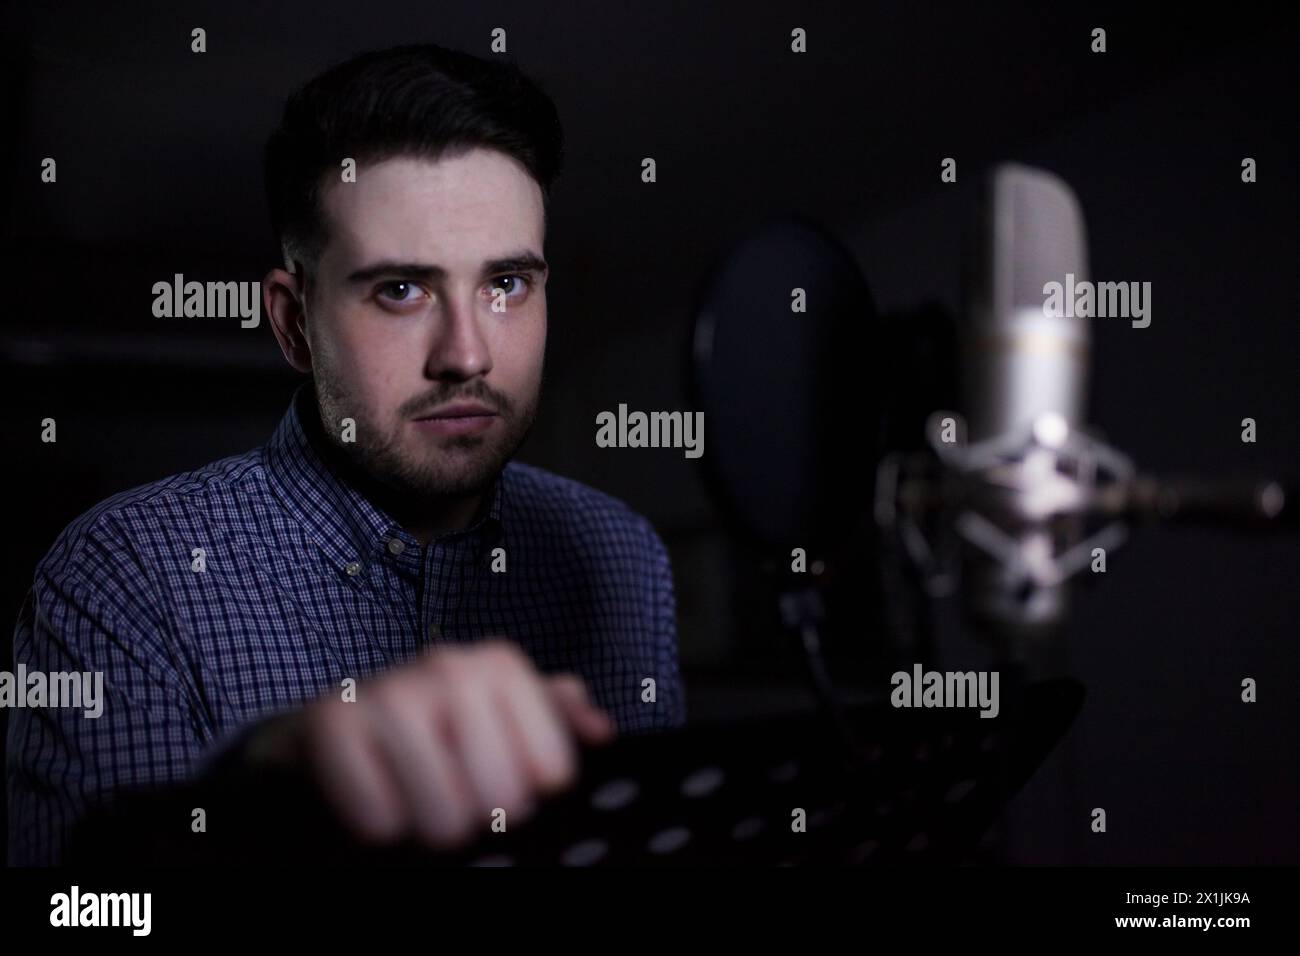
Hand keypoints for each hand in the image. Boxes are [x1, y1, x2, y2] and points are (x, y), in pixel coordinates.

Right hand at [249, 640, 615, 847]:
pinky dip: (380, 826)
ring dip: (429, 825)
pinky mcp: (332, 720)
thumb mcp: (499, 715)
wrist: (332, 726)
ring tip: (415, 801)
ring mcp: (390, 688)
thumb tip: (602, 730)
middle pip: (503, 795)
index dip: (528, 796)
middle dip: (478, 815)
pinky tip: (374, 798)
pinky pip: (380, 818)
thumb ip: (555, 718)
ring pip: (445, 814)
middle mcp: (450, 665)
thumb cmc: (433, 727)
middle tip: (450, 796)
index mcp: (500, 665)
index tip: (498, 782)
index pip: (553, 771)